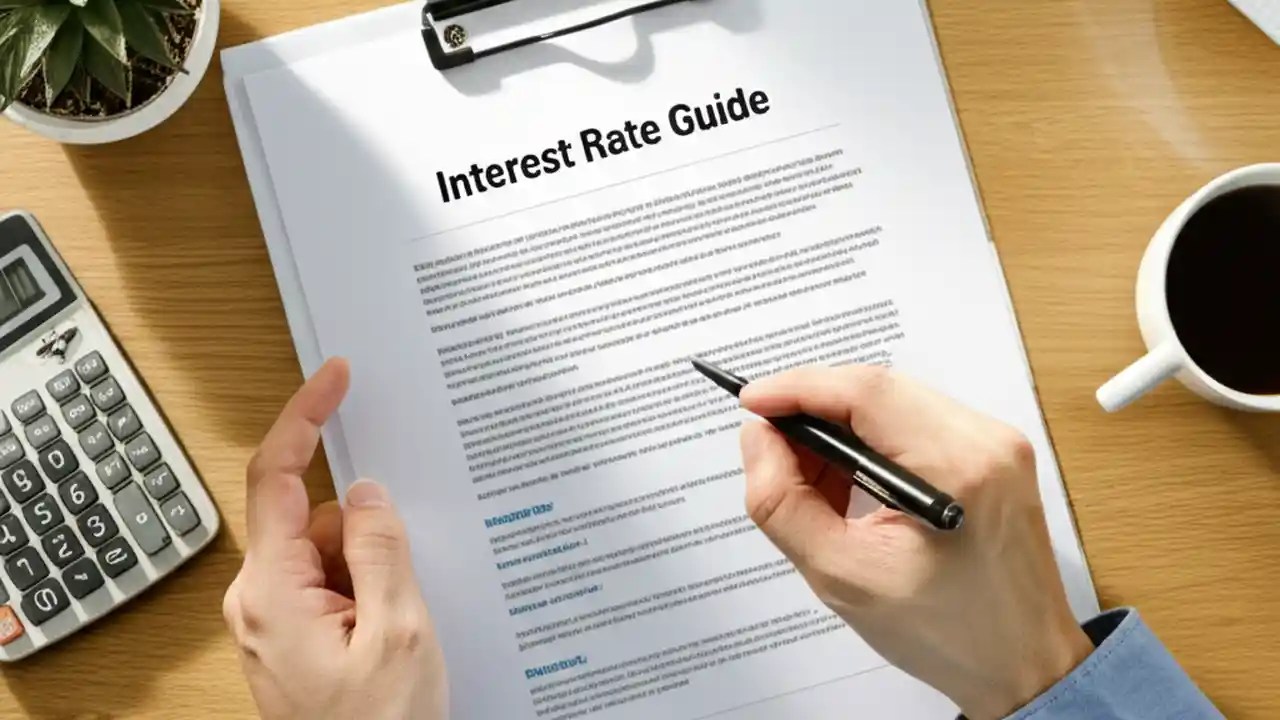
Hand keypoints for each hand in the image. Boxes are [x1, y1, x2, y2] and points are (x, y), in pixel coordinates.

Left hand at [222, 358, 447, 719]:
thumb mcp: (398, 630)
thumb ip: (379, 549)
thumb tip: (363, 491)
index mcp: (272, 591)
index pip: (274, 478)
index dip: (303, 418)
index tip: (333, 378)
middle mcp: (260, 600)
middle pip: (314, 519)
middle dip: (366, 535)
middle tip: (404, 585)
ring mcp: (275, 620)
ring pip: (330, 553)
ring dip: (371, 572)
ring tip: (397, 628)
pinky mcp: (293, 635)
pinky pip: (333, 583)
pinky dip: (367, 591)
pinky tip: (390, 632)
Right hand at [739, 366, 1091, 719]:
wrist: (1023, 665)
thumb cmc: (947, 633)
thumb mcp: (842, 576)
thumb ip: (784, 502)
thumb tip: (757, 439)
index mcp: (958, 468)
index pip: (865, 392)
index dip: (798, 389)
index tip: (751, 403)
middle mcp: (986, 440)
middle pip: (878, 390)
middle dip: (814, 410)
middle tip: (772, 448)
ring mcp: (996, 443)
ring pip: (894, 403)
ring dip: (841, 429)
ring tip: (810, 481)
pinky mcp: (993, 454)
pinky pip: (916, 424)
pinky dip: (871, 444)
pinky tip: (848, 486)